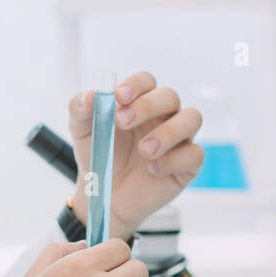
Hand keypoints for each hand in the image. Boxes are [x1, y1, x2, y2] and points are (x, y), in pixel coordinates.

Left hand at [68, 72, 203, 240]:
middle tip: (123, 122)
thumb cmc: (98, 155)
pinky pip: (195, 154)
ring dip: (169, 131)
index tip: (118, 96)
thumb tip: (90, 95)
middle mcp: (162, 116)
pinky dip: (174, 160)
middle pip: (169, 96)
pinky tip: (153, 169)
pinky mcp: (187, 164)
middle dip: (148, 106)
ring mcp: (178, 139)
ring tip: (144, 151)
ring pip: (192, 118)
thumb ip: (80, 110)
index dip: (135, 85)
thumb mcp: (81, 132)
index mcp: (138, 102)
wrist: (104, 195)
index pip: (146, 81)